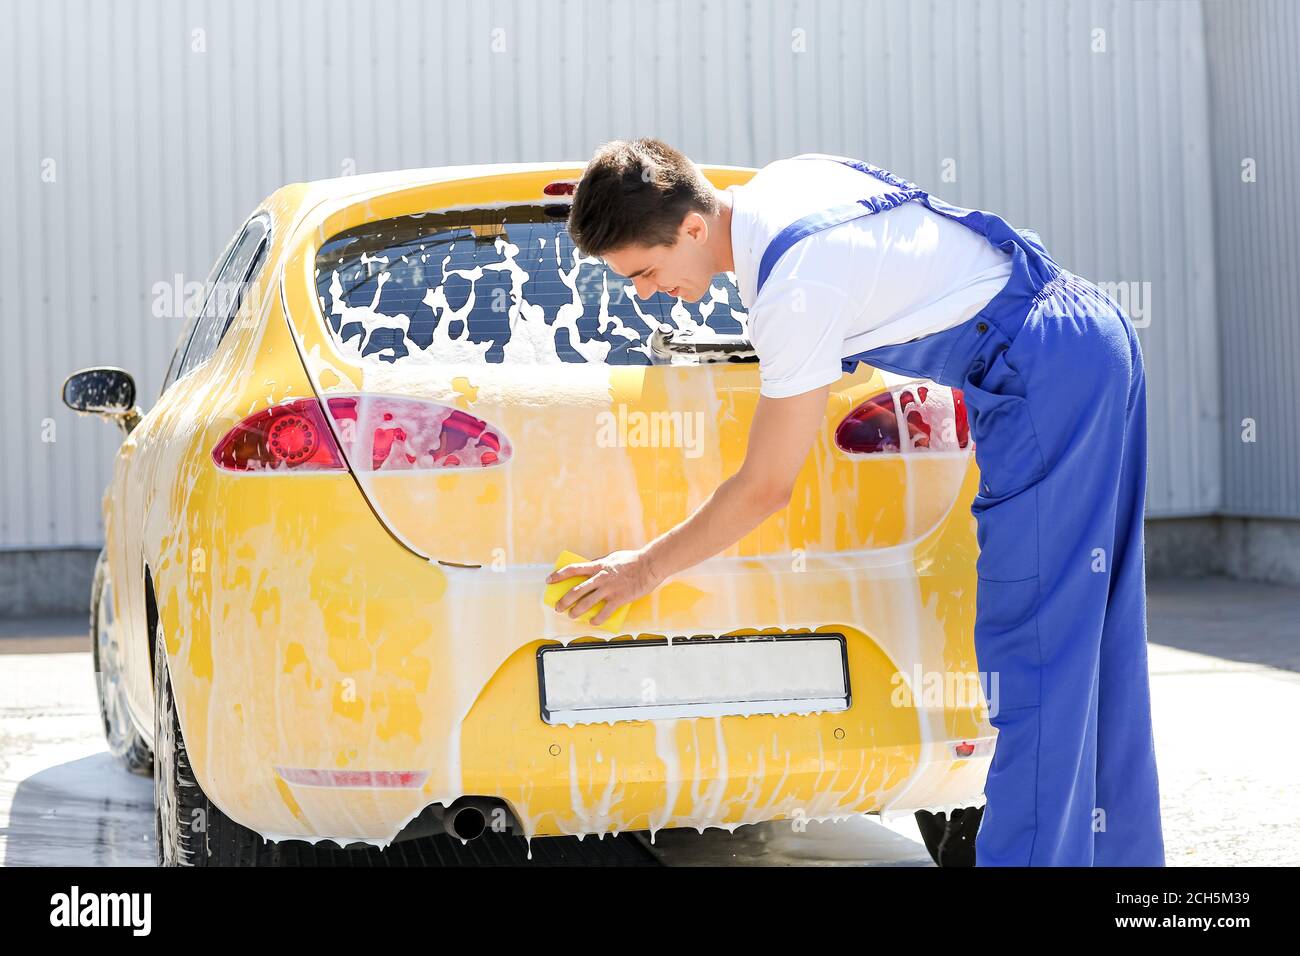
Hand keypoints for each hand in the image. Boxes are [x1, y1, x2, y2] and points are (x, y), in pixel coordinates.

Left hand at [546, 548, 661, 626]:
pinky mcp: (619, 599)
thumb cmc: (632, 560)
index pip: (573, 570)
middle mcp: (601, 578)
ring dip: (576, 611)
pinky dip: (597, 619)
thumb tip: (589, 568)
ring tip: (571, 616)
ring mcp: (609, 589)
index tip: (549, 581)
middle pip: (576, 591)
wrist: (649, 565)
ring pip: (587, 603)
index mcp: (598, 566)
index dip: (559, 575)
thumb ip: (600, 564)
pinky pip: (604, 612)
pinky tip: (592, 623)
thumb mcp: (612, 558)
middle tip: (558, 607)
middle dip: (564, 600)